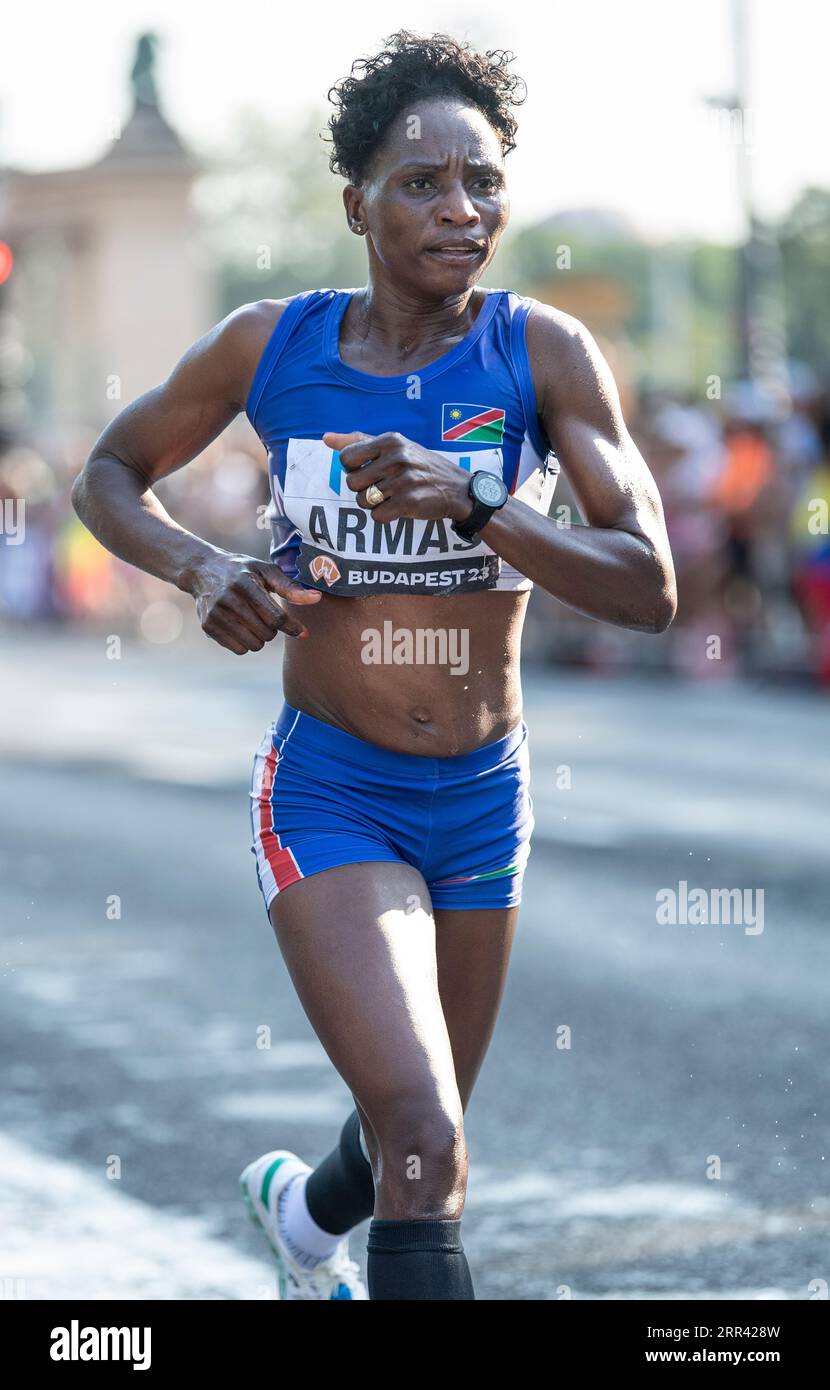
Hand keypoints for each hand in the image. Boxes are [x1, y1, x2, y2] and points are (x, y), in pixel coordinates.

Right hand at [187, 552, 320, 652]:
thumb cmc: (242, 571)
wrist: (203, 571)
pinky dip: (245, 643)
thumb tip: (317, 598)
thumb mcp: (265, 571)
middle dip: (273, 629)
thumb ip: (290, 587)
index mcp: (245, 584)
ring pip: (253, 645)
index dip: (292, 627)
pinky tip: (242, 627)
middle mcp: (228, 599)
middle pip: (266, 633)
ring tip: (254, 621)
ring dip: (260, 638)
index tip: (303, 632)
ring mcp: (216, 614)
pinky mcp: (208, 627)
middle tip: (267, 616)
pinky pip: (239, 650)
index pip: (275, 617)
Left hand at [322, 431, 471, 523]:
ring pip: (363, 500)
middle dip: (363, 489)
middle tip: (383, 487)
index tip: (370, 471)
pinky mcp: (408, 502)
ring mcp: (402, 480)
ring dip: (374, 504)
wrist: (458, 489)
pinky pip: (376, 516)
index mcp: (391, 440)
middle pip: (351, 483)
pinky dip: (385, 516)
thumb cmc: (421, 466)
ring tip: (392, 496)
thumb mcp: (396, 446)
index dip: (353, 469)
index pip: (346, 458)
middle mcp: (396, 457)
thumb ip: (360, 441)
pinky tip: (400, 507)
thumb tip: (326, 438)